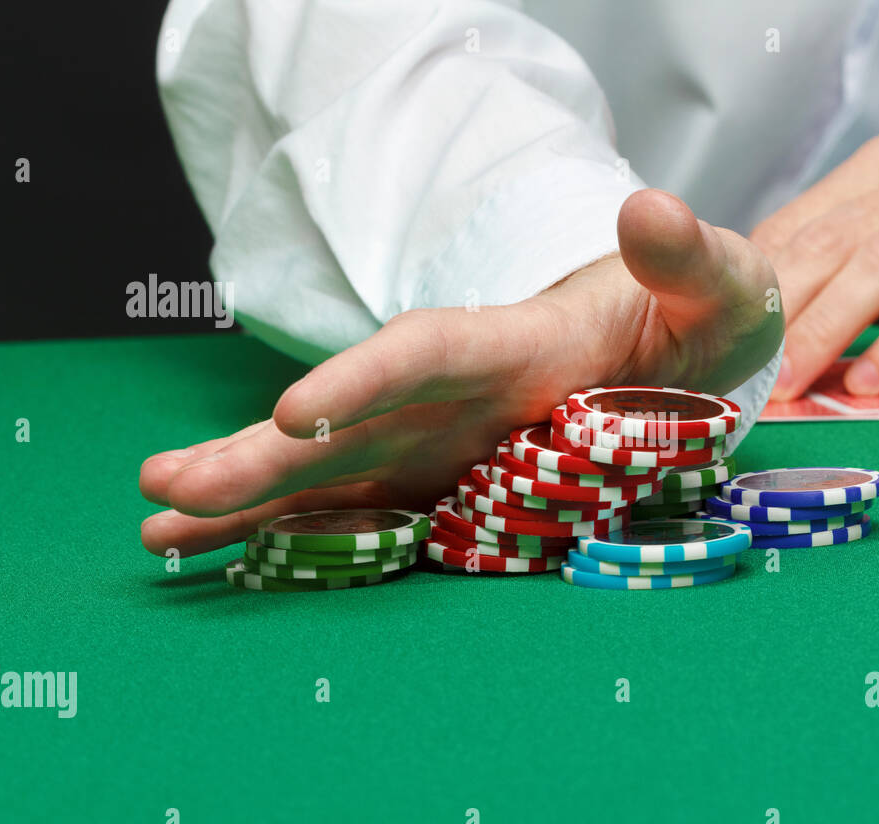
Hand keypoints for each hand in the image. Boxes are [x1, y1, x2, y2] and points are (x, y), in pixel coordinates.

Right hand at [140, 189, 780, 555]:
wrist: (676, 363)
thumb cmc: (694, 320)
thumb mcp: (717, 289)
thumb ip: (691, 261)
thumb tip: (651, 211)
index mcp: (514, 346)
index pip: (427, 354)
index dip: (364, 380)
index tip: (297, 411)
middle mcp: (457, 399)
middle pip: (350, 425)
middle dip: (264, 455)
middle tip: (168, 481)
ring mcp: (442, 448)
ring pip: (335, 475)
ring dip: (253, 500)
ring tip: (162, 524)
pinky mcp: (445, 492)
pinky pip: (366, 518)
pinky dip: (300, 537)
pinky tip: (227, 556)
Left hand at [752, 135, 878, 398]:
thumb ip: (849, 262)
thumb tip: (766, 323)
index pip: (798, 226)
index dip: (754, 290)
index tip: (721, 346)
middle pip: (832, 243)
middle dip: (779, 314)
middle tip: (744, 376)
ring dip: (829, 328)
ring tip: (794, 383)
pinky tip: (872, 382)